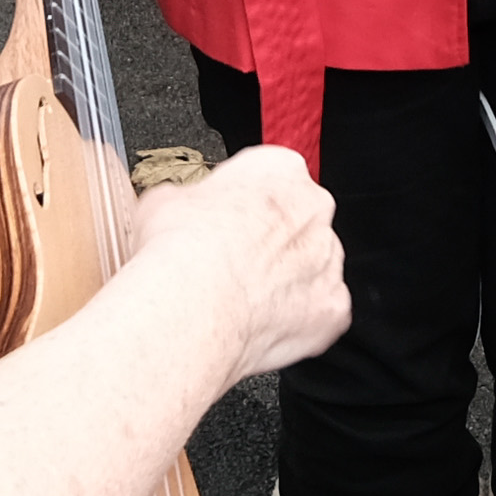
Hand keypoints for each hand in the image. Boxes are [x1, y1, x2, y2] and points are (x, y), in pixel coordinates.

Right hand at [130, 143, 348, 382]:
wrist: (193, 305)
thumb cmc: (179, 249)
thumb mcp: (162, 199)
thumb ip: (187, 199)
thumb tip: (176, 208)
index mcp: (280, 170)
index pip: (267, 178)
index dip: (238, 204)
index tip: (220, 221)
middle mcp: (315, 209)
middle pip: (295, 223)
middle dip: (266, 243)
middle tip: (228, 263)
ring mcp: (329, 260)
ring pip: (309, 270)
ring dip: (282, 282)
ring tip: (237, 299)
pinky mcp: (333, 308)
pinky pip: (317, 314)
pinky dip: (294, 322)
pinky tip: (258, 325)